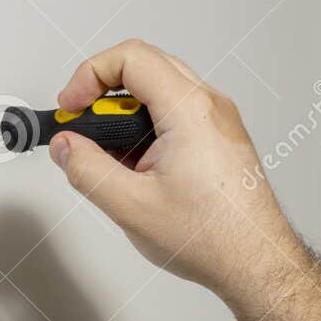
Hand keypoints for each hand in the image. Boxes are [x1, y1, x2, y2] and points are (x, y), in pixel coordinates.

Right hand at [48, 39, 301, 308]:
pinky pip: (176, 112)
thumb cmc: (211, 237)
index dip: (89, 74)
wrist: (256, 263)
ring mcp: (219, 120)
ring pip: (161, 88)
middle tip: (81, 125)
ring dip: (125, 111)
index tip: (71, 108)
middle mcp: (209, 106)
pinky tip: (135, 166)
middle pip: (146, 65)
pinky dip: (146, 126)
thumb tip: (65, 147)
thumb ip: (87, 170)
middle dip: (103, 90)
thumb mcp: (131, 206)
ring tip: (107, 154)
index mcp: (189, 111)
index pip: (131, 58)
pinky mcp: (220, 138)